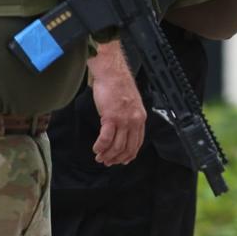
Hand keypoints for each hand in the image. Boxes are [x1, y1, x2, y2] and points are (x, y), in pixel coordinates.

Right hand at [87, 42, 145, 165]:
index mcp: (140, 118)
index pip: (137, 143)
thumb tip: (123, 131)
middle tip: (107, 162)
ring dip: (107, 155)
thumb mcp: (130, 104)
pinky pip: (105, 139)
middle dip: (117, 158)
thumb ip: (129, 117)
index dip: (129, 155)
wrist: (112, 73)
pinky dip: (100, 147)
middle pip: (127, 148)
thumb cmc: (118, 85)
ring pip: (116, 146)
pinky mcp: (110, 117)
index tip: (122, 161)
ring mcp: (123, 120)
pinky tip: (96, 149)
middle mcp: (134, 121)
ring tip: (99, 157)